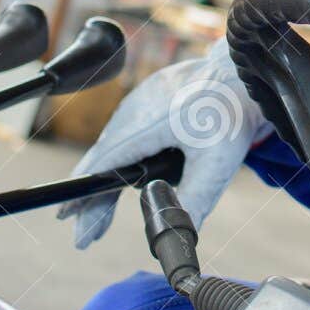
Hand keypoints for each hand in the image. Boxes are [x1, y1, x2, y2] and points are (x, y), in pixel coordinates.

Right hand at [56, 38, 270, 248]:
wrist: (243, 72)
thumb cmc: (231, 113)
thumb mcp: (215, 166)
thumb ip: (193, 202)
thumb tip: (178, 237)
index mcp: (142, 128)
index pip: (101, 168)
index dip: (82, 197)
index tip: (67, 218)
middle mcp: (133, 112)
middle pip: (103, 162)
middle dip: (92, 201)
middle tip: (87, 236)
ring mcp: (140, 101)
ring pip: (114, 147)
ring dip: (107, 179)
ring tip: (100, 213)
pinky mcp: (150, 96)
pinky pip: (128, 131)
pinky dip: (122, 158)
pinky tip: (124, 175)